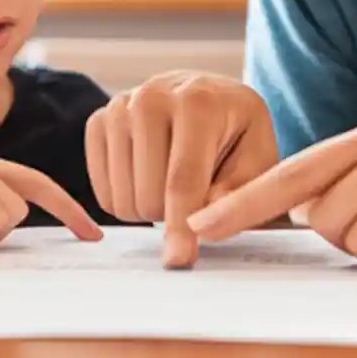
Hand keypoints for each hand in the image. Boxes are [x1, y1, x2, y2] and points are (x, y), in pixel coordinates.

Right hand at [85, 72, 278, 268]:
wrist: (209, 95)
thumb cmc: (237, 132)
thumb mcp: (258, 158)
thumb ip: (237, 193)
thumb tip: (201, 226)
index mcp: (197, 102)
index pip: (182, 180)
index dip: (180, 228)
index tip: (179, 262)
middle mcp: (151, 97)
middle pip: (148, 196)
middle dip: (172, 216)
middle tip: (196, 195)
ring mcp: (119, 107)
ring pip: (122, 199)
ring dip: (150, 209)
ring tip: (174, 182)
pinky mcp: (99, 121)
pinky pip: (103, 192)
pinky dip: (128, 198)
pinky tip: (149, 177)